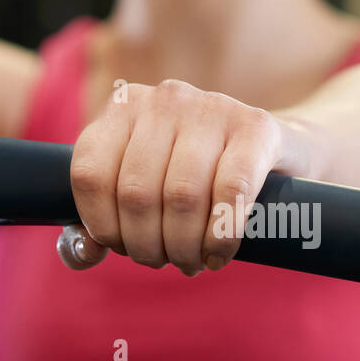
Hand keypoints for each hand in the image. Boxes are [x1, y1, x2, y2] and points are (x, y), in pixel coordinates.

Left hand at [58, 79, 303, 275]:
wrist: (277, 153)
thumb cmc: (198, 179)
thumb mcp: (143, 191)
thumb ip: (101, 223)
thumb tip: (81, 252)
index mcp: (123, 108)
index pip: (89, 174)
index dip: (102, 224)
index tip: (123, 247)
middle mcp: (164, 99)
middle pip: (136, 193)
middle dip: (146, 245)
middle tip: (165, 260)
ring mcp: (211, 106)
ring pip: (181, 196)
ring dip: (184, 247)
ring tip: (192, 261)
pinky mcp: (257, 125)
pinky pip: (231, 192)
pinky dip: (221, 237)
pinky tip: (220, 253)